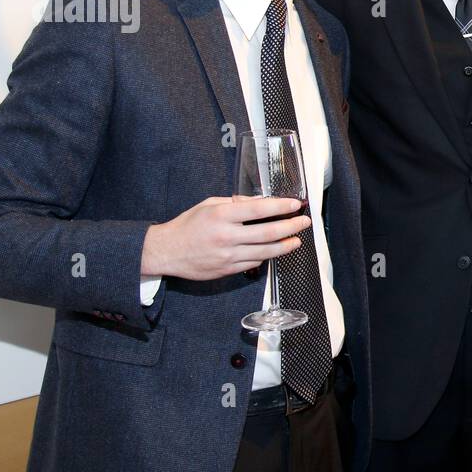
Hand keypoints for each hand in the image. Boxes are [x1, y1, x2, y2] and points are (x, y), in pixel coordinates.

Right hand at [141, 196, 309, 281]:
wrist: (167, 251)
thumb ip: (235, 203)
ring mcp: (228, 256)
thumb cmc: (188, 225)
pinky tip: (275, 250)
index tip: (295, 204)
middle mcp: (226, 236)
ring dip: (285, 245)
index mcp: (221, 215)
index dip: (280, 206)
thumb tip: (260, 202)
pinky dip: (267, 257)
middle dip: (291, 227)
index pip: (258, 209)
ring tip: (296, 240)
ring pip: (266, 252)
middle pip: (268, 232)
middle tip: (304, 222)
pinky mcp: (228, 270)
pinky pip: (254, 263)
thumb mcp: (209, 205)